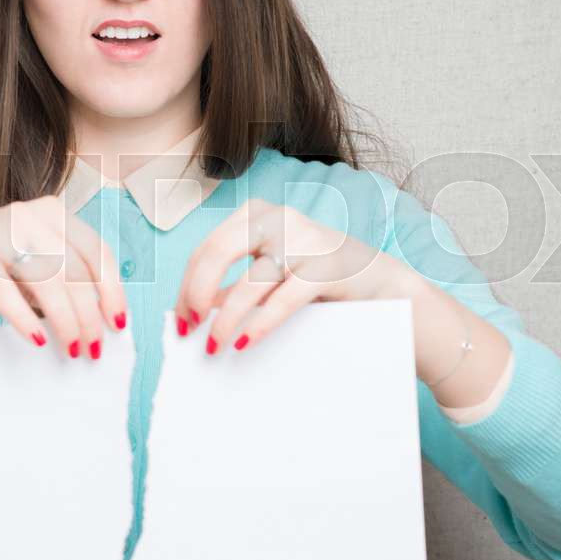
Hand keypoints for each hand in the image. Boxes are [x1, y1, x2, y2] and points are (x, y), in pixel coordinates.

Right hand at [0, 194, 127, 358]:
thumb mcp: (31, 267)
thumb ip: (63, 282)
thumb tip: (101, 320)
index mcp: (51, 212)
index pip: (95, 251)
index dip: (112, 289)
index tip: (118, 323)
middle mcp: (28, 214)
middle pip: (74, 270)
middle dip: (89, 314)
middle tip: (93, 347)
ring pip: (48, 280)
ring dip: (66, 320)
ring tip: (71, 348)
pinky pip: (6, 292)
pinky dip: (25, 319)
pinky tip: (37, 340)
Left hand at [173, 198, 405, 354]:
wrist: (380, 283)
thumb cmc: (317, 278)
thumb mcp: (271, 274)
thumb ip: (235, 284)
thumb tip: (195, 306)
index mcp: (257, 214)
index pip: (207, 248)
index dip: (187, 285)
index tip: (181, 318)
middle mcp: (277, 219)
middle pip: (218, 252)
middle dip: (195, 293)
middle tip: (189, 328)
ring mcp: (303, 240)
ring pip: (249, 281)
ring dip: (226, 319)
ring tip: (216, 345)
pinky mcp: (326, 267)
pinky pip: (283, 299)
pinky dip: (260, 323)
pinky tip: (246, 342)